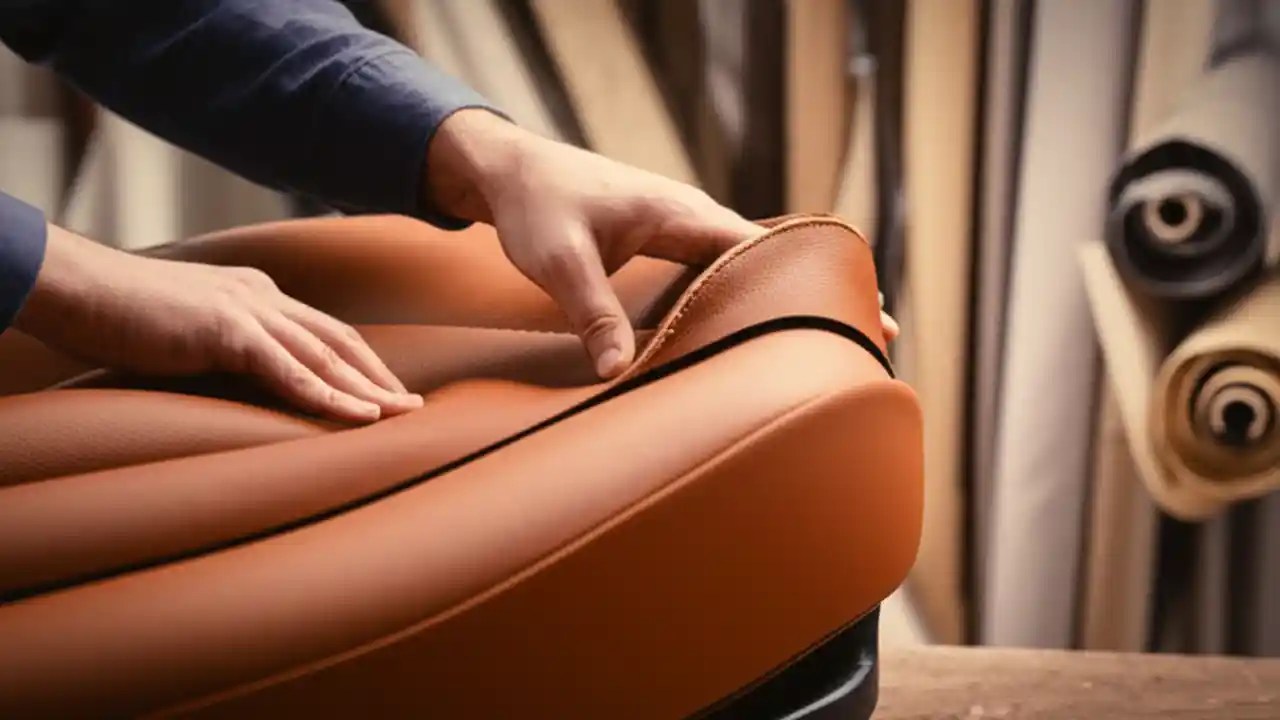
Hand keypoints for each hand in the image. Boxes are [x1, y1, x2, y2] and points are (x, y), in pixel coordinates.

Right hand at [16, 224, 422, 422]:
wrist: (80, 288)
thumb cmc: (125, 313)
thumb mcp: (190, 327)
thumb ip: (226, 343)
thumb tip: (247, 374)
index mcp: (257, 293)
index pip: (325, 331)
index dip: (362, 362)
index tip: (388, 391)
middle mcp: (263, 297)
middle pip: (340, 341)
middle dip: (380, 375)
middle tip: (415, 407)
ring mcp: (247, 311)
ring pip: (325, 357)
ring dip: (367, 389)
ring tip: (402, 416)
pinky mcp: (227, 332)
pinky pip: (290, 371)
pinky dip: (328, 396)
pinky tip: (360, 415)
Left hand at [427, 110, 897, 378]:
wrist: (510, 171)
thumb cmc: (535, 205)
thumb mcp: (558, 260)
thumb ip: (593, 311)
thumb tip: (620, 373)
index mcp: (681, 213)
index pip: (762, 247)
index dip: (810, 282)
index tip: (858, 311)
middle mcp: (693, 217)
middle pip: (773, 258)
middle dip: (818, 294)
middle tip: (874, 335)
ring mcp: (683, 230)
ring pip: (750, 265)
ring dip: (785, 298)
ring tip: (828, 343)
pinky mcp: (667, 244)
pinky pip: (722, 271)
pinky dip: (747, 296)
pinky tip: (759, 329)